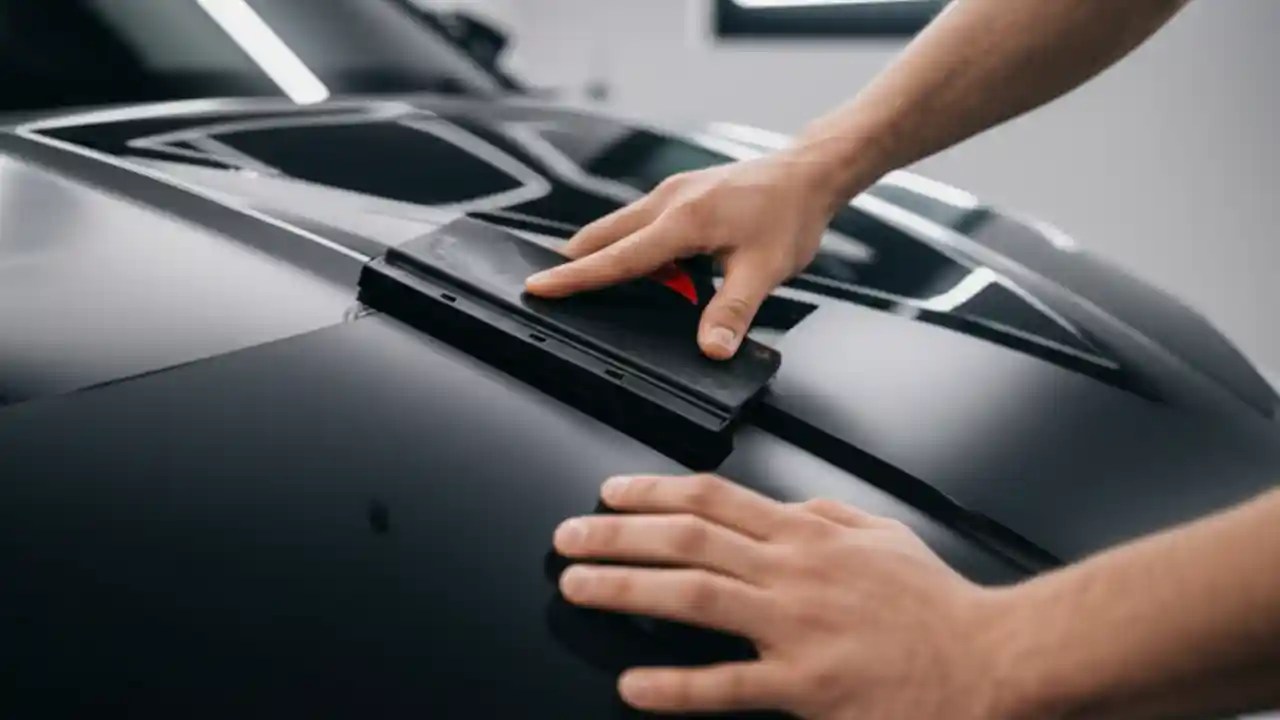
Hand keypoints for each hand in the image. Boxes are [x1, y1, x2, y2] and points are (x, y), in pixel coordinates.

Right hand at [524, 149, 841, 359]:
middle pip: (601, 236)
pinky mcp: (679, 193)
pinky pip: (638, 221)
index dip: (574, 277)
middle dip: (572, 263)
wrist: (809, 173)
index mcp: (683, 220)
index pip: (616, 256)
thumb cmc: (790, 215)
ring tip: (591, 286)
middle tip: (547, 289)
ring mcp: (671, 193)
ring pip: (617, 226)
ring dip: (602, 254)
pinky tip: (646, 270)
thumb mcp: (766, 270)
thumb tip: (711, 349)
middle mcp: (667, 200)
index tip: (538, 287)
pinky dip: (628, 246)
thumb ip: (733, 311)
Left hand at [552, 474, 1013, 718]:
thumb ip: (826, 514)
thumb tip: (786, 504)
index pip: (714, 497)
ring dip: (627, 589)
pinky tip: (634, 685)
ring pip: (694, 596)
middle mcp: (793, 573)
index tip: (610, 493)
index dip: (653, 491)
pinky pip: (728, 685)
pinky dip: (676, 686)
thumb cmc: (936, 606)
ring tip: (577, 587)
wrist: (990, 662)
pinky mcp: (805, 686)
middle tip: (569, 537)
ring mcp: (795, 627)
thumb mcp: (884, 534)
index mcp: (808, 534)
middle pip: (688, 538)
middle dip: (618, 535)